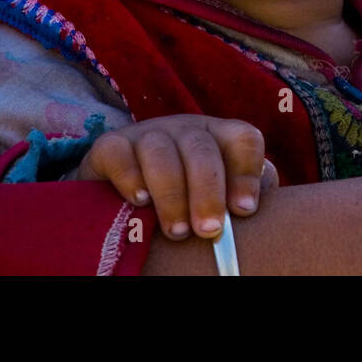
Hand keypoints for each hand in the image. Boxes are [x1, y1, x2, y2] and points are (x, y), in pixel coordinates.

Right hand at [71, 114, 278, 239]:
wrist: (121, 196)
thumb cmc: (185, 202)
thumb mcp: (216, 197)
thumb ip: (238, 199)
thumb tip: (250, 210)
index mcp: (219, 138)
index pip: (244, 138)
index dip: (247, 172)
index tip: (244, 210)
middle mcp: (185, 130)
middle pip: (203, 149)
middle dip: (208, 191)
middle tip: (210, 230)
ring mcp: (146, 134)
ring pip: (161, 150)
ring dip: (171, 193)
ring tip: (177, 231)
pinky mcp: (110, 146)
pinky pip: (118, 152)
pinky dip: (129, 176)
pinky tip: (140, 202)